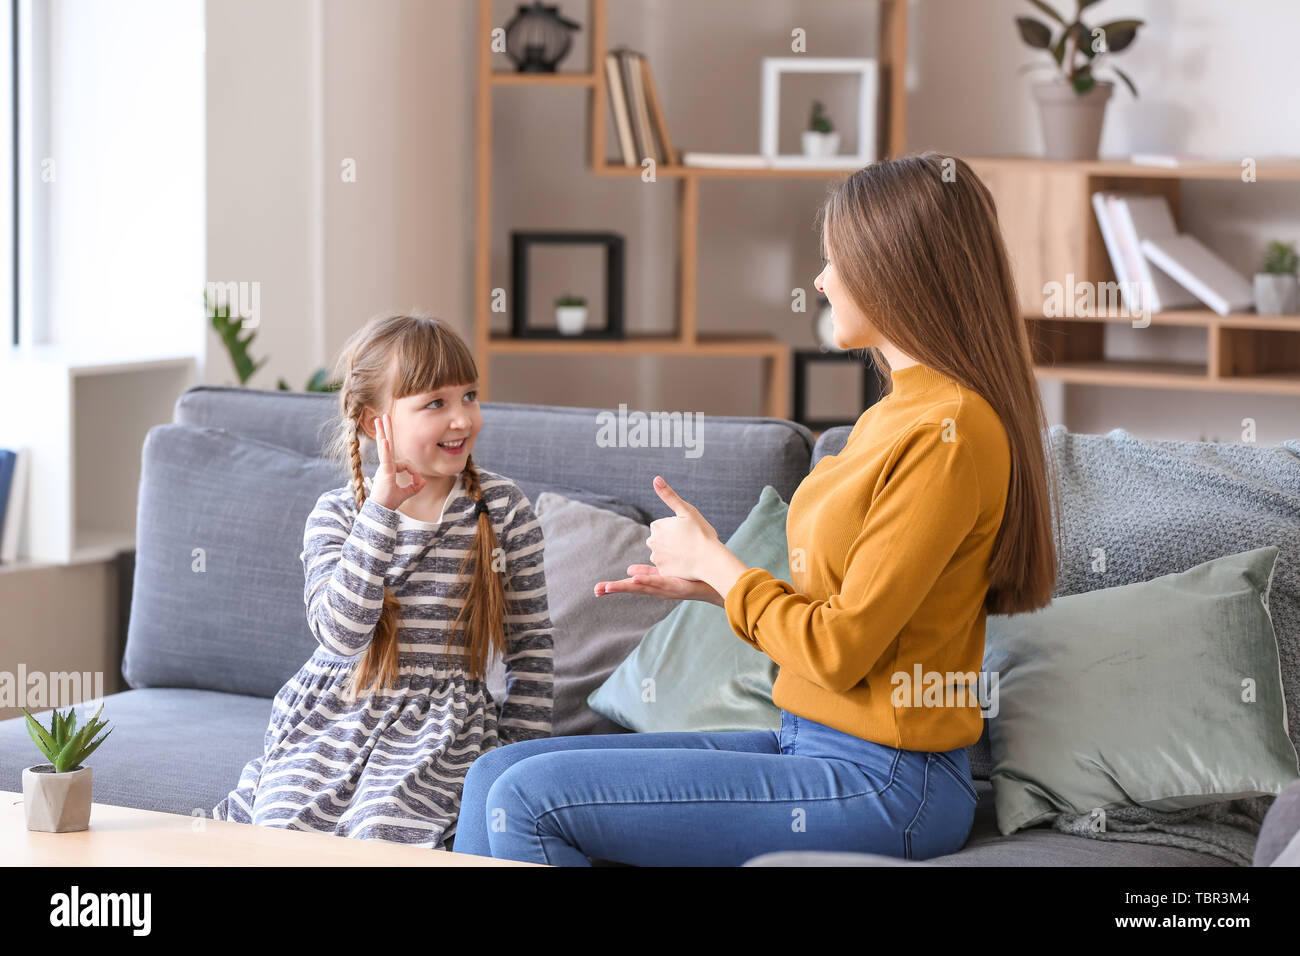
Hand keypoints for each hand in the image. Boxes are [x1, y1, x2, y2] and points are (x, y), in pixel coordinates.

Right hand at [369, 412, 426, 510]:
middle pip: (386, 444)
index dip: (414, 472)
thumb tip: (423, 481)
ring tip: (380, 419)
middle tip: (383, 416)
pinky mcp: (384, 472)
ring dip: (383, 432)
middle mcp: (385, 465)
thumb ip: (416, 486)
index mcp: (390, 468)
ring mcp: (384, 467)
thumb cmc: (390, 501)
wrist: (382, 510)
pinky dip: (386, 449)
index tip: (417, 482)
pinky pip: (386, 458)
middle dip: (385, 430)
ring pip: (384, 446)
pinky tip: (385, 440)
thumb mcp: (407, 492)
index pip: (405, 463)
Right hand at [594, 565, 724, 606]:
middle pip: (631, 589)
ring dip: (625, 587)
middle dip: (615, 589)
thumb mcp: (664, 574)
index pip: (629, 586)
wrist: (713, 583)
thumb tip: (629, 569)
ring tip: (609, 586)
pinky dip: (645, 580)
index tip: (597, 589)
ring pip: (641, 587)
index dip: (614, 587)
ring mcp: (665, 588)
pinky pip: (657, 581)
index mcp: (652, 585)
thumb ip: (647, 572)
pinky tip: (634, 578)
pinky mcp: (674, 585)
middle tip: (597, 590)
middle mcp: (656, 589)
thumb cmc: (691, 577)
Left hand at [644, 475, 720, 580]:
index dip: (675, 528)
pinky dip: (674, 565)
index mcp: (657, 527)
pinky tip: (685, 563)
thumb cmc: (701, 532)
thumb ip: (669, 495)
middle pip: (660, 540)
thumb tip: (656, 478)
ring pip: (663, 553)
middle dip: (670, 540)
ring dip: (671, 553)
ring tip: (687, 552)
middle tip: (688, 542)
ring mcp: (657, 558)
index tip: (686, 531)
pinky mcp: (663, 572)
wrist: (710, 559)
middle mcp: (652, 543)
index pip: (661, 526)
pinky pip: (667, 566)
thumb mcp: (686, 510)